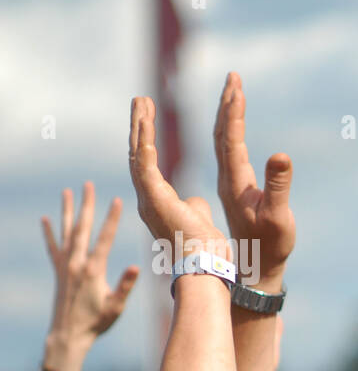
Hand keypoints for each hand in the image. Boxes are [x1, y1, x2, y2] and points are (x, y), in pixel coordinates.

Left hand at [40, 182, 139, 370]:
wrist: (68, 336)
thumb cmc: (96, 323)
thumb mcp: (116, 306)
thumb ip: (125, 286)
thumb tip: (135, 266)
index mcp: (93, 270)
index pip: (105, 239)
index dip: (112, 219)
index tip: (118, 200)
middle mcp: (76, 264)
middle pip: (82, 228)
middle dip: (87, 206)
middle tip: (89, 185)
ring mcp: (65, 266)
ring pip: (66, 233)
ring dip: (67, 212)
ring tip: (67, 193)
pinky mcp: (58, 272)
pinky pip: (53, 248)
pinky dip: (49, 233)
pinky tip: (46, 219)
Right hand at [129, 97, 228, 254]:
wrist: (205, 270)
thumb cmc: (205, 253)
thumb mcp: (200, 221)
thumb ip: (194, 207)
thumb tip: (194, 201)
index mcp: (159, 203)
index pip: (148, 165)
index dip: (147, 141)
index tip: (147, 119)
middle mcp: (149, 200)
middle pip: (138, 155)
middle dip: (139, 126)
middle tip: (140, 100)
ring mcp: (149, 200)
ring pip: (138, 156)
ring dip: (140, 128)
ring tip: (141, 102)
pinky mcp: (156, 202)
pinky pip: (146, 169)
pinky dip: (145, 147)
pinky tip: (145, 127)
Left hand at [213, 72, 294, 284]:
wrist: (257, 270)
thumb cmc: (271, 245)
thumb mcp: (279, 216)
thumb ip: (278, 185)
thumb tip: (280, 154)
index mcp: (235, 184)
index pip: (231, 140)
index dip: (234, 112)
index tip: (236, 86)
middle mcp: (228, 181)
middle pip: (222, 135)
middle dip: (228, 104)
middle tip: (233, 77)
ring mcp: (230, 184)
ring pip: (222, 143)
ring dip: (227, 115)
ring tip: (233, 92)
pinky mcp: (236, 190)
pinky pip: (228, 154)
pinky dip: (230, 133)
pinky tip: (233, 129)